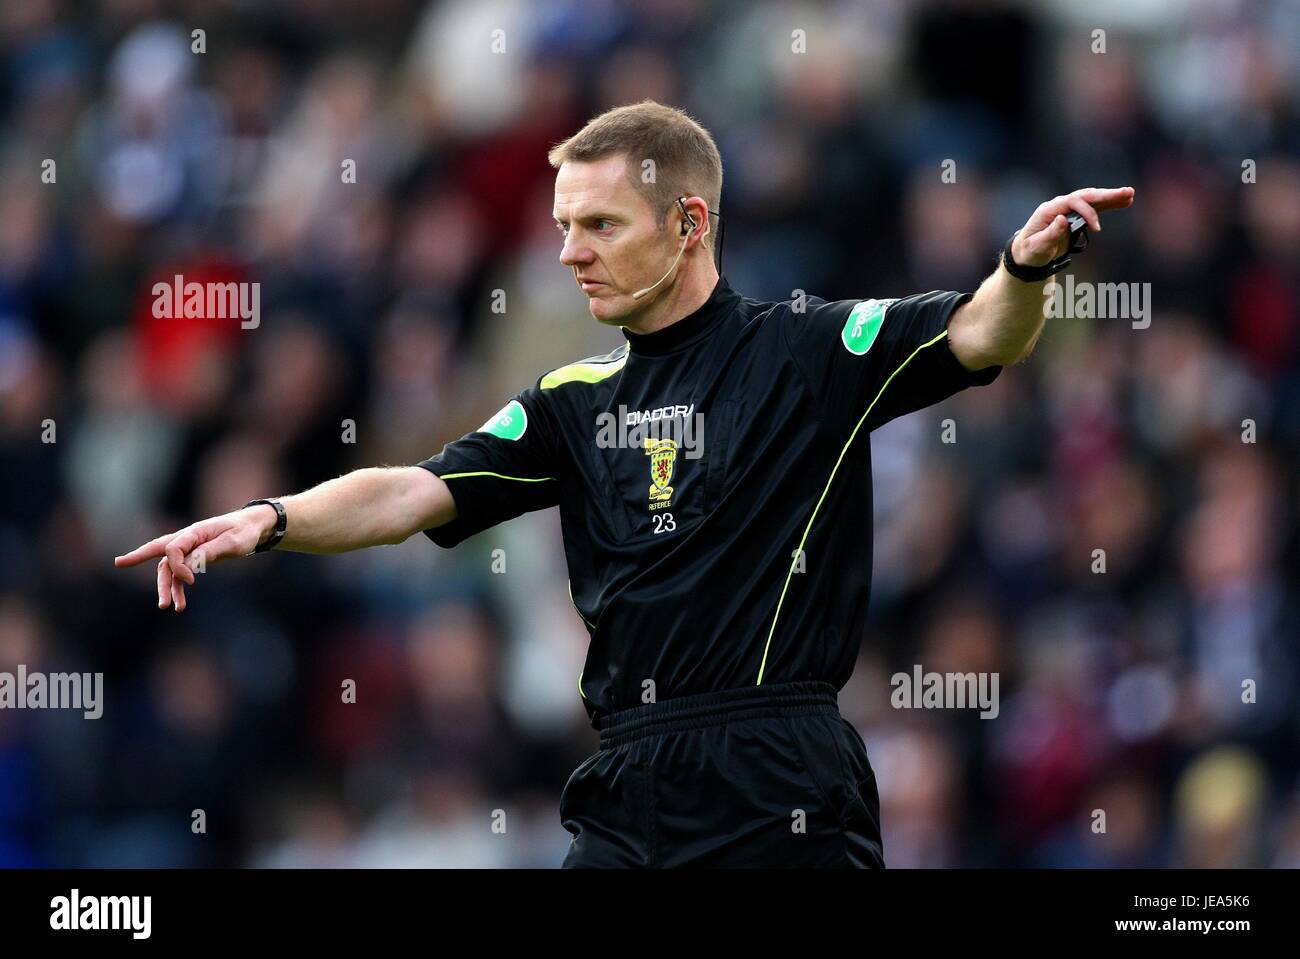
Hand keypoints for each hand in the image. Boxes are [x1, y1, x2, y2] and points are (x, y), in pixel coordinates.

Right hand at [113, 505, 276, 610]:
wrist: (254, 529)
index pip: (172, 548)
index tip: (192, 580)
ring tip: (167, 607)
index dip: (178, 566)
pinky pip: (179, 575)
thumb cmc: (243, 532)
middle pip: (160, 554)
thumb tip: (188, 563)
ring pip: (168, 569)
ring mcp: (189, 550)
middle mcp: (187, 539)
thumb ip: (209, 551)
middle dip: (139, 559)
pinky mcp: (194, 559)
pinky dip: (178, 589)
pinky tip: (180, 605)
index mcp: (194, 532)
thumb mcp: (232, 542)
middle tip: (120, 564)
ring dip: (166, 588)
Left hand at [1011, 187, 1135, 266]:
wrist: (1026, 255)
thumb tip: (1062, 219)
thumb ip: (1049, 235)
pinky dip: (1108, 205)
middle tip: (1126, 193)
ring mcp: (1067, 210)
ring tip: (1130, 194)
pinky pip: (1094, 208)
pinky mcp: (1075, 216)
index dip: (1087, 212)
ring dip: (1110, 197)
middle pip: (1084, 196)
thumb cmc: (1030, 252)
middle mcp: (1059, 206)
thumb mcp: (1037, 248)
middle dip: (1105, 195)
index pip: (1072, 202)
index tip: (1097, 228)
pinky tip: (1125, 202)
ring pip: (1091, 200)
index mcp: (1048, 210)